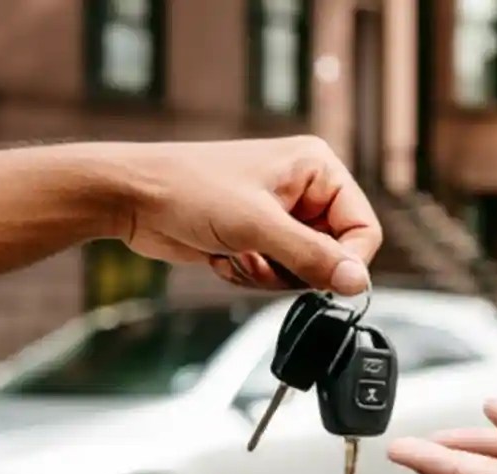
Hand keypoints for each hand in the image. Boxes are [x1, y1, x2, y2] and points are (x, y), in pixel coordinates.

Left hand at [120, 136, 380, 295]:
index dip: (346, 262)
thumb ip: (313, 257)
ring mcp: (280, 214)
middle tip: (264, 258)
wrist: (133, 198)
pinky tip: (225, 256)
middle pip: (333, 254)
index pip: (362, 227)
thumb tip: (357, 281)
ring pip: (303, 270)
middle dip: (296, 269)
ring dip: (269, 275)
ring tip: (238, 254)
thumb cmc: (189, 189)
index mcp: (316, 167)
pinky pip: (275, 274)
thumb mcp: (258, 227)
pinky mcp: (257, 236)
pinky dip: (252, 274)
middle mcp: (303, 188)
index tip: (324, 283)